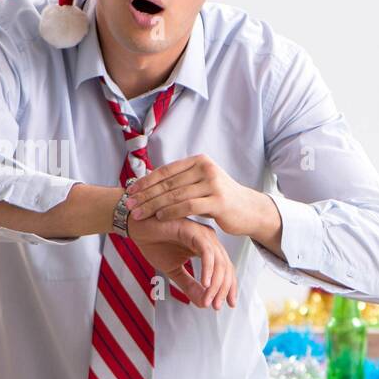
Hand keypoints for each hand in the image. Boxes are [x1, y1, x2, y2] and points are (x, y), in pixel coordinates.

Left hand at [125, 154, 259, 236]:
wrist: (249, 210)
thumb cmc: (220, 199)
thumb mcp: (201, 183)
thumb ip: (181, 181)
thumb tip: (150, 181)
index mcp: (198, 161)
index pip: (166, 171)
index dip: (145, 181)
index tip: (129, 192)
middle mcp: (205, 168)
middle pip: (168, 183)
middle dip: (145, 195)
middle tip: (129, 204)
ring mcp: (213, 183)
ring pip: (175, 195)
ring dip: (154, 205)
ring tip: (139, 214)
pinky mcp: (218, 200)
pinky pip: (188, 206)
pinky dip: (171, 211)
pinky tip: (160, 217)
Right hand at [126, 213, 238, 310]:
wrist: (136, 227)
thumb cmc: (155, 244)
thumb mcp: (174, 271)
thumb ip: (190, 286)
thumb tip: (204, 304)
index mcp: (208, 248)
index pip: (226, 270)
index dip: (228, 288)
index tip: (228, 305)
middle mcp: (210, 240)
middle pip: (226, 267)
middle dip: (223, 289)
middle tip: (216, 306)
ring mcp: (203, 234)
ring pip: (219, 262)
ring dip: (215, 284)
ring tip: (208, 300)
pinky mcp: (193, 231)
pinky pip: (206, 252)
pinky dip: (208, 269)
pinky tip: (205, 283)